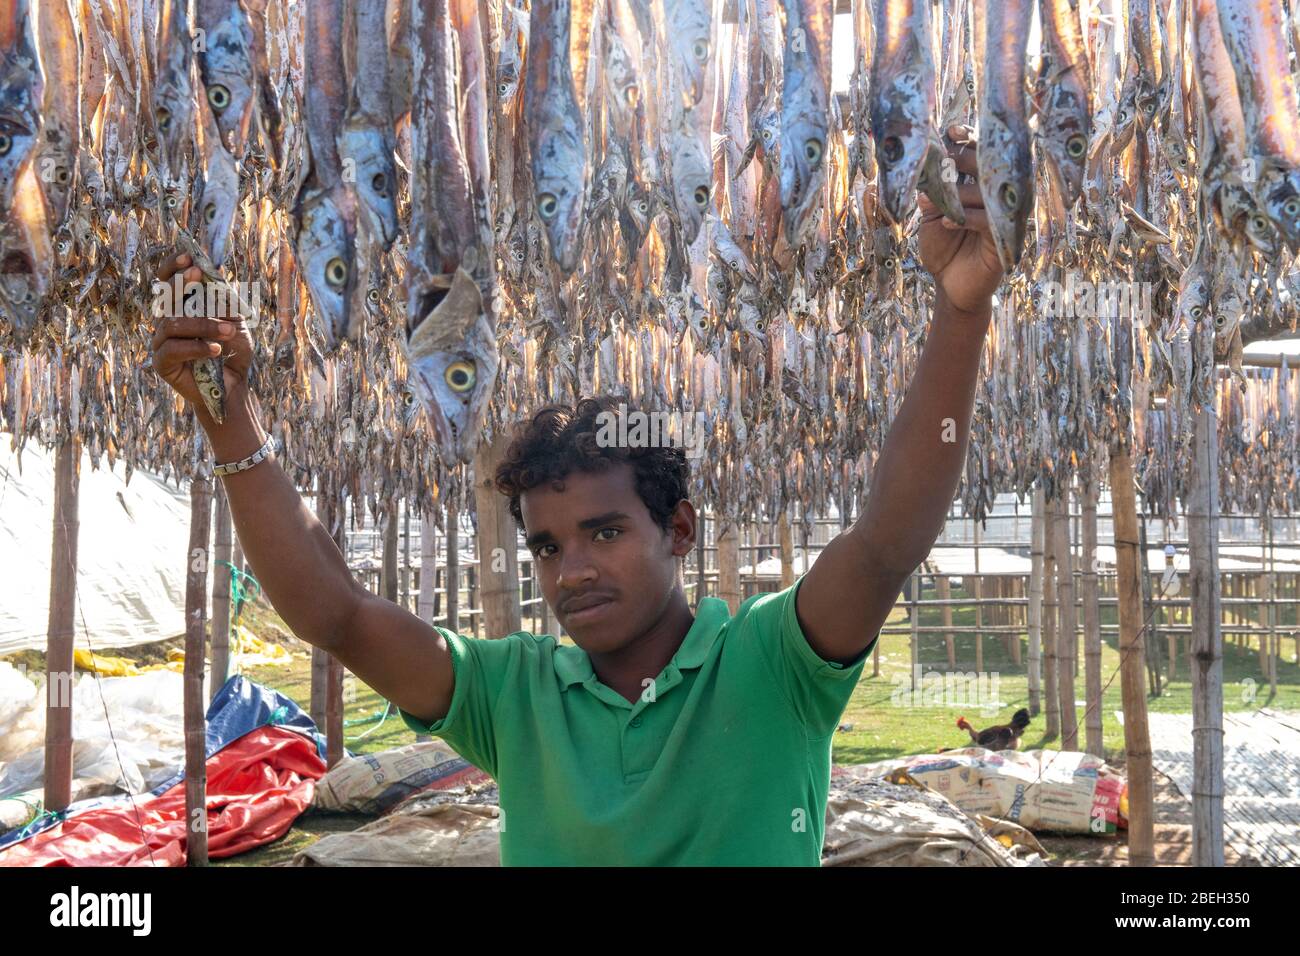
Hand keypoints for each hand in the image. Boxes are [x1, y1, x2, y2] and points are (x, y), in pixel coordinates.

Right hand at [149, 252, 254, 422]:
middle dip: (180, 284)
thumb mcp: (235, 320)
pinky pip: (172, 350)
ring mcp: (161, 342)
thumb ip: (224, 300)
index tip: (188, 258)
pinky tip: (216, 349)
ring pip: (172, 324)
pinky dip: (196, 347)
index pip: (168, 282)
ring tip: (229, 331)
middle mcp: (167, 321)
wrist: (234, 384)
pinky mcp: (162, 364)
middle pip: (164, 297)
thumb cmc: (232, 349)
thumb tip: (216, 271)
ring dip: (203, 324)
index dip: (173, 268)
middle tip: (197, 275)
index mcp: (182, 307)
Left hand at [917, 125, 1005, 316]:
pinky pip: (988, 219)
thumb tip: (927, 172)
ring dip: (960, 193)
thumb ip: (932, 193)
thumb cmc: (943, 248)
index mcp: (979, 184)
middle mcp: (995, 194)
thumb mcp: (932, 216)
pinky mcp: (1004, 236)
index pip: (979, 152)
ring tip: (937, 203)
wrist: (950, 286)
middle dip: (963, 159)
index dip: (967, 138)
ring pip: (988, 190)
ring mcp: (1003, 214)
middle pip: (988, 163)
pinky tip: (947, 222)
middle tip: (944, 164)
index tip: (950, 130)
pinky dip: (966, 217)